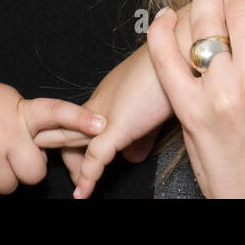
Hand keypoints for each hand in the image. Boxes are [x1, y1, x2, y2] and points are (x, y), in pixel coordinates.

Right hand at [0, 82, 106, 197]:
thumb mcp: (6, 101)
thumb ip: (31, 119)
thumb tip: (58, 137)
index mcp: (21, 112)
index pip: (56, 112)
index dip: (79, 120)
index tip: (101, 126)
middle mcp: (6, 131)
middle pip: (35, 173)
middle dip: (24, 171)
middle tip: (9, 156)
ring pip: (10, 188)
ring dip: (1, 180)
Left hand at [65, 43, 172, 198]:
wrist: (179, 51)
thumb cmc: (172, 72)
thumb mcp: (153, 108)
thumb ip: (141, 135)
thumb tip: (132, 156)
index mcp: (105, 97)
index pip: (77, 124)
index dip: (72, 143)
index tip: (77, 163)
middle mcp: (99, 105)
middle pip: (65, 132)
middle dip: (64, 157)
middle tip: (71, 177)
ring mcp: (104, 116)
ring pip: (71, 143)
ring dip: (71, 168)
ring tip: (75, 188)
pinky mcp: (117, 126)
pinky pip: (95, 157)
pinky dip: (87, 178)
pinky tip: (83, 193)